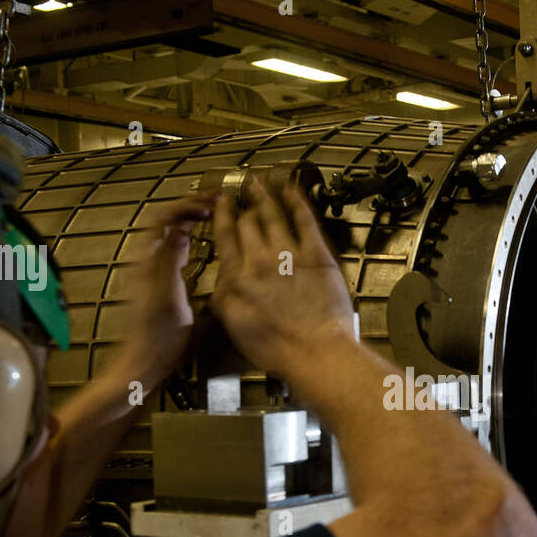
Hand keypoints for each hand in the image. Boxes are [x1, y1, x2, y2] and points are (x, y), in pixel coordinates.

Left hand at [118, 192, 216, 379]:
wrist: (141, 368)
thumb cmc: (158, 340)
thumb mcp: (170, 300)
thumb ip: (172, 262)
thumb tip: (180, 229)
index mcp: (146, 262)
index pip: (163, 217)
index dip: (187, 205)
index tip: (214, 205)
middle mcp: (143, 262)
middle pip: (163, 221)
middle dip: (189, 208)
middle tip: (217, 205)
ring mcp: (147, 273)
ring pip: (165, 235)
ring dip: (187, 222)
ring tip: (212, 217)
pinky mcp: (153, 285)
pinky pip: (168, 251)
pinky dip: (185, 240)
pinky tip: (200, 246)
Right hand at [208, 179, 355, 381]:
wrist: (315, 353)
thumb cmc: (276, 349)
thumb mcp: (234, 327)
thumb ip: (223, 298)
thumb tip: (219, 283)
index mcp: (236, 278)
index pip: (224, 237)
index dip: (223, 215)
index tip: (222, 202)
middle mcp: (259, 260)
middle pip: (247, 223)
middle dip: (242, 204)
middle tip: (241, 189)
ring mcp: (289, 255)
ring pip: (273, 216)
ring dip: (265, 197)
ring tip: (260, 184)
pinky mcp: (317, 256)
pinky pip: (304, 221)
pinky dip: (296, 202)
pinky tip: (292, 190)